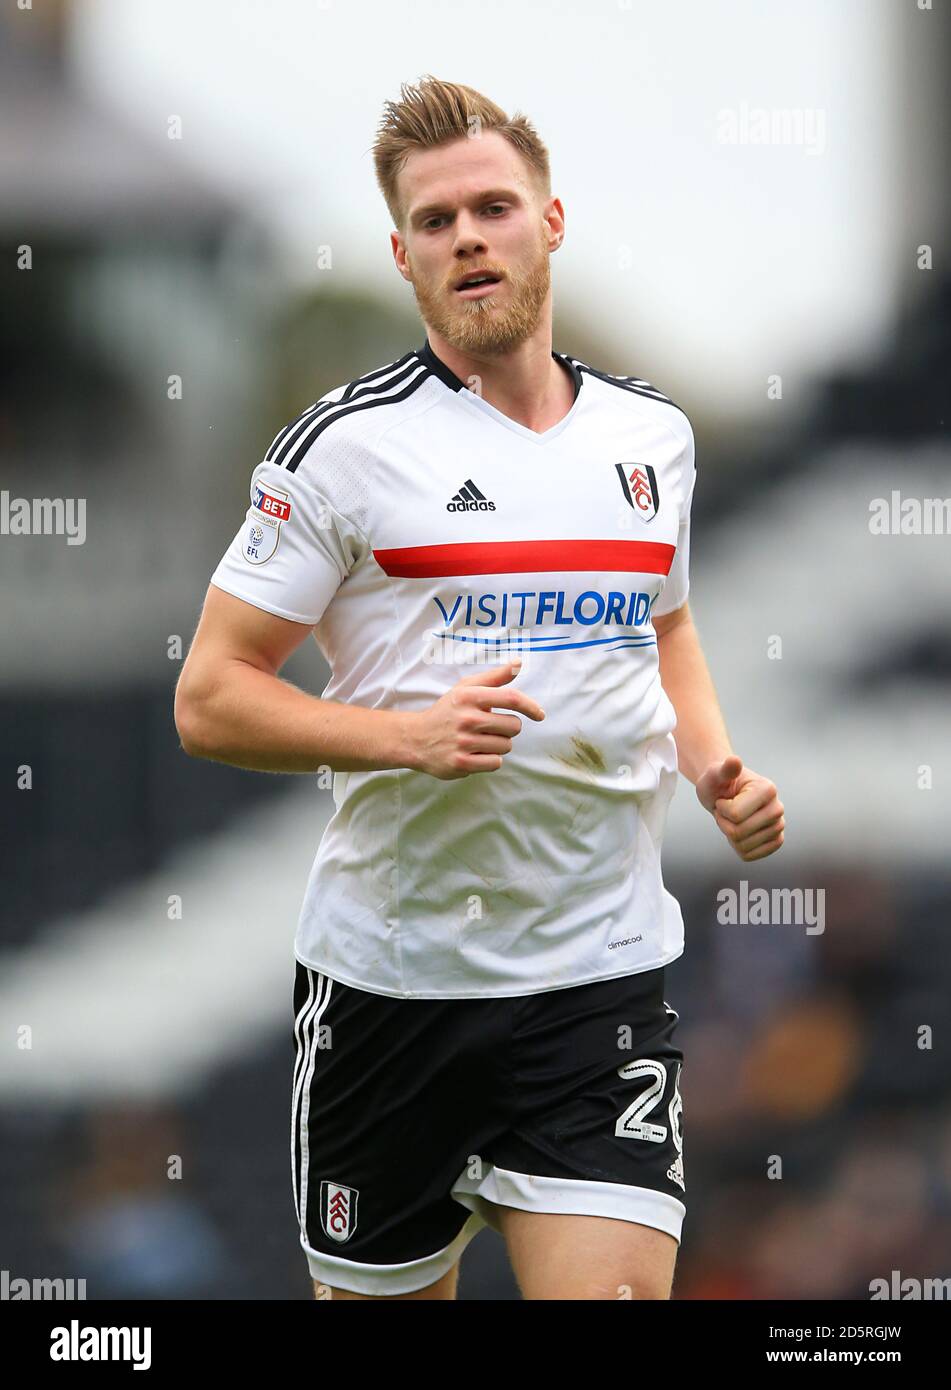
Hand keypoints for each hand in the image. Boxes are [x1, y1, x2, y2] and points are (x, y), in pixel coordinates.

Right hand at [405, 661, 545, 779]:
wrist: (416, 738)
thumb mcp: (466, 689)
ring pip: (506, 746)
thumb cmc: (447, 711)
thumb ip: (494, 677)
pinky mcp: (461, 763)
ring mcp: (463, 742)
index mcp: (469, 696)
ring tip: (480, 741)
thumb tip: (519, 663)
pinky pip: (496, 763)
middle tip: (489, 727)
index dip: (530, 706)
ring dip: (498, 745)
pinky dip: (490, 760)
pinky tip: (476, 753)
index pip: (511, 698)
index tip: (539, 714)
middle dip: (507, 728)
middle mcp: (466, 718)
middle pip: (514, 726)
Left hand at [696, 754, 784, 861]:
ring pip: (742, 845)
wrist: (724, 794)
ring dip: (729, 834)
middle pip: (739, 832)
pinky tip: (739, 832)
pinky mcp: (775, 841)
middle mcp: (778, 808)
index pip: (735, 815)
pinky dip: (737, 847)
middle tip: (725, 810)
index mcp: (768, 790)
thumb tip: (734, 761)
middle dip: (723, 823)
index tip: (724, 799)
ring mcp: (779, 826)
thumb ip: (724, 769)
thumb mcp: (715, 774)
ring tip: (732, 819)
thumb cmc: (717, 782)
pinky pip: (749, 855)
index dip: (721, 809)